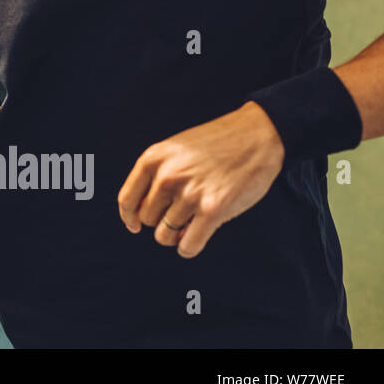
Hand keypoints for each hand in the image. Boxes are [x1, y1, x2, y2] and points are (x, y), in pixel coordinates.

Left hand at [117, 102, 285, 257]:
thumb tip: (139, 212)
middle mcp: (167, 177)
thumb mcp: (175, 149)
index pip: (127, 200)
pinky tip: (194, 239)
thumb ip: (156, 174)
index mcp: (153, 160)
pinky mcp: (213, 210)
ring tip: (191, 223)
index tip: (134, 225)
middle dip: (160, 221)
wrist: (256, 135)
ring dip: (177, 234)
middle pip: (147, 219)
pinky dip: (188, 248)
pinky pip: (188, 245)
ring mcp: (189, 194)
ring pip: (165, 235)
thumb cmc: (217, 143)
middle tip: (179, 215)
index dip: (129, 217)